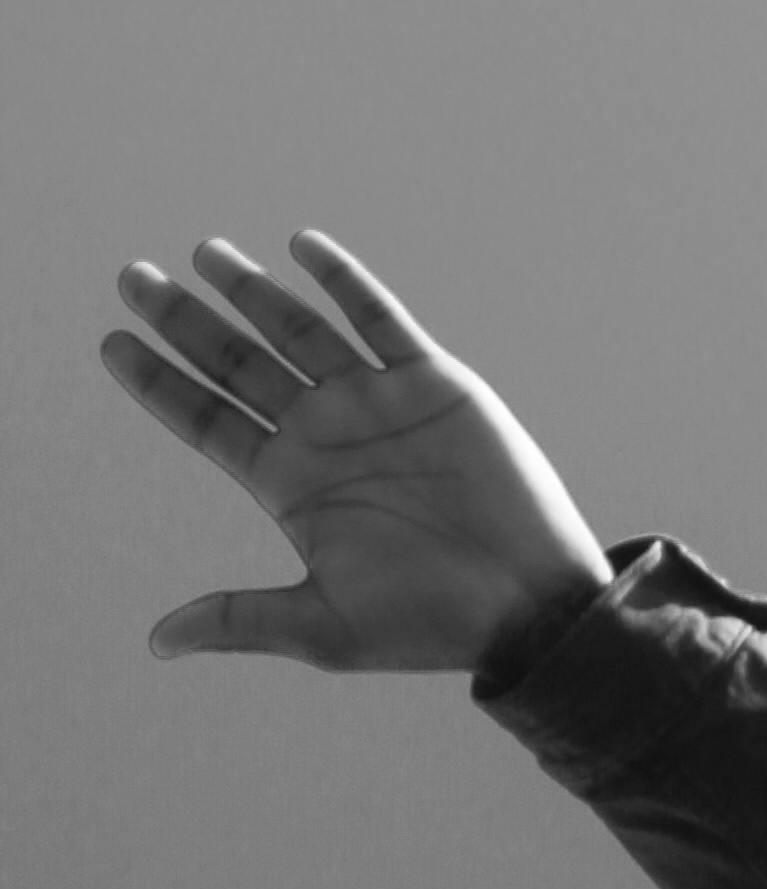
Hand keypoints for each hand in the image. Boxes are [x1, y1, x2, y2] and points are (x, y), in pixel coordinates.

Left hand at [102, 232, 611, 673]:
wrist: (533, 609)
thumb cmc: (431, 626)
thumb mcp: (325, 628)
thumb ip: (240, 619)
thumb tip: (156, 642)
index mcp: (290, 486)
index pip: (207, 420)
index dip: (158, 382)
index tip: (111, 344)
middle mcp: (325, 435)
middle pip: (237, 363)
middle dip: (184, 320)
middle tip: (131, 279)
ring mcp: (376, 404)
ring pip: (298, 331)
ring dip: (251, 291)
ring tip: (204, 253)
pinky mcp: (433, 385)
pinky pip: (379, 318)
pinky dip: (342, 281)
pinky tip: (301, 246)